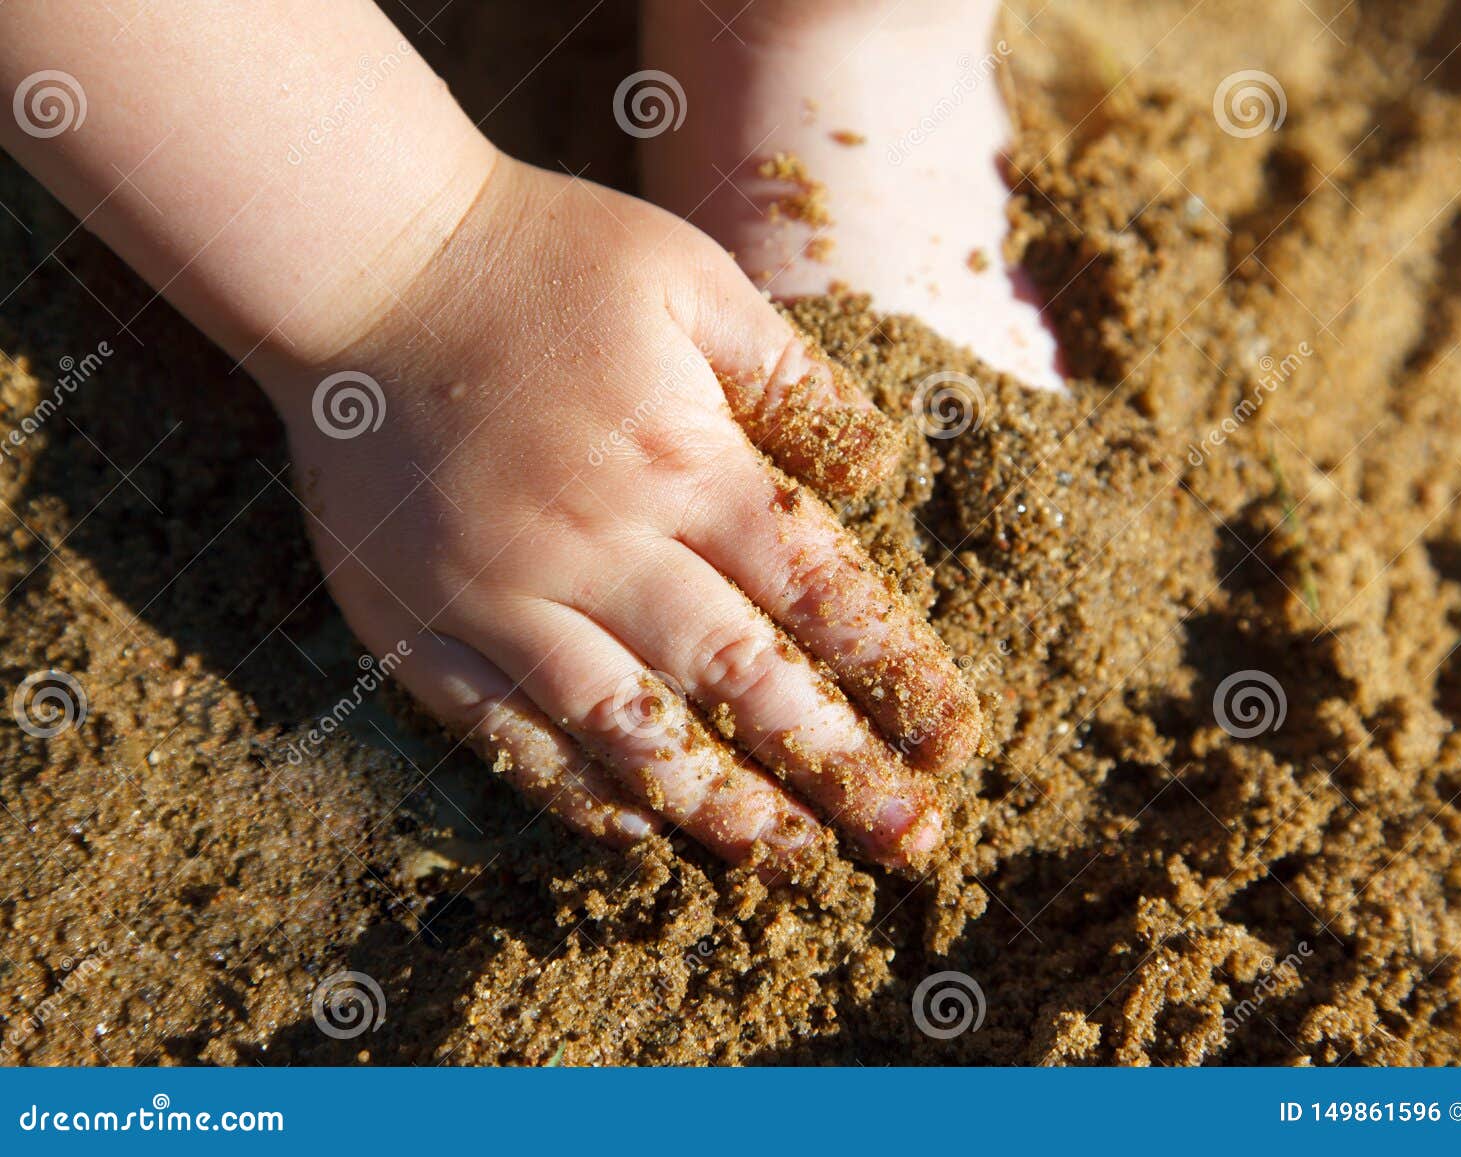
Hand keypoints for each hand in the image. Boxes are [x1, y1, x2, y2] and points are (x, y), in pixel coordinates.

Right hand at [265, 156, 979, 869]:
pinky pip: (503, 733)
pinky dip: (571, 790)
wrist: (360, 265)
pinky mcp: (418, 624)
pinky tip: (630, 830)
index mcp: (684, 461)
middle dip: (836, 769)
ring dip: (717, 804)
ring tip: (786, 859)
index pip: (817, 595)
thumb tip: (875, 471)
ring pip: (627, 729)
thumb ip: (789, 377)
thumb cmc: (542, 260)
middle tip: (907, 840)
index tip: (952, 744)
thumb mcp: (689, 278)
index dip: (896, 675)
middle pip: (742, 682)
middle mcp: (601, 545)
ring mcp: (502, 595)